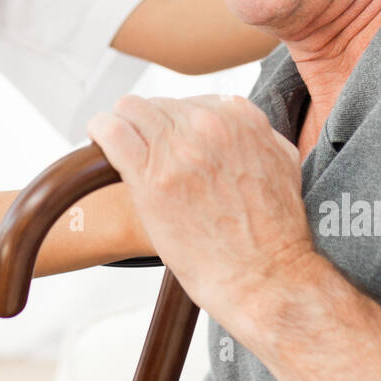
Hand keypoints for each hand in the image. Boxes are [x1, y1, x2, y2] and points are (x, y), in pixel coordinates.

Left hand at [86, 93, 315, 328]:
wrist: (264, 278)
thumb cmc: (274, 235)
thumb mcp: (282, 164)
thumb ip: (258, 135)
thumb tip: (235, 124)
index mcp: (241, 119)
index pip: (190, 102)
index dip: (175, 125)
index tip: (168, 144)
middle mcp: (210, 125)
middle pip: (158, 105)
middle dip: (149, 127)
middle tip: (144, 154)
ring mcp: (179, 150)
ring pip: (130, 109)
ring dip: (122, 126)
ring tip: (118, 148)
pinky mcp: (151, 178)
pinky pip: (111, 131)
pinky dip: (100, 131)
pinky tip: (98, 141)